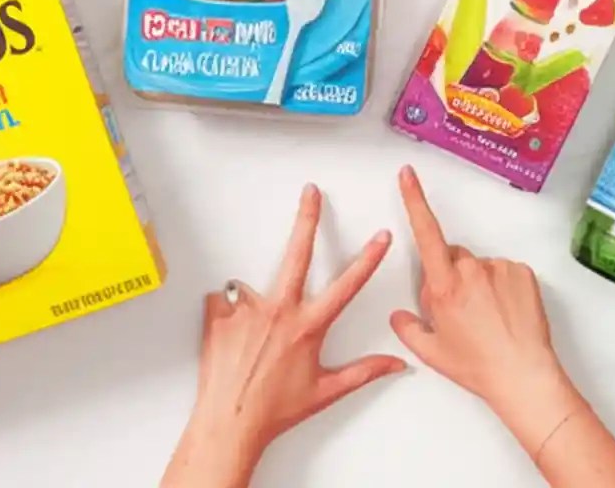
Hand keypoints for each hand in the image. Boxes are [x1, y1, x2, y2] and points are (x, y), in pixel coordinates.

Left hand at [161, 184, 405, 487]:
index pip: (347, 285)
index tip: (381, 236)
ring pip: (255, 286)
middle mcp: (279, 311)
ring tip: (250, 339)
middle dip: (308, 220)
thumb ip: (364, 372)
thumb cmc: (276, 410)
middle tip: (311, 193)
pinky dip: (228, 314)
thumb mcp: (325, 391)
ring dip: (256, 302)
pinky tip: (231, 338)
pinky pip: (225, 302)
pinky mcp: (219, 315)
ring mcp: (246, 310)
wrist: (230, 422)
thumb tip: (396, 365)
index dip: (368, 259)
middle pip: (298, 254)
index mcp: (307, 327)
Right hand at [389, 166, 582, 455]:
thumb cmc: (479, 366)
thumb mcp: (431, 352)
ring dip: (478, 283)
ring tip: (487, 317)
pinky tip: (504, 312)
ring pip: (479, 266)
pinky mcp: (523, 272)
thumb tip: (400, 316)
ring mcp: (500, 269)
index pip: (425, 233)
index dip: (414, 200)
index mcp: (444, 286)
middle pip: (452, 256)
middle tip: (460, 309)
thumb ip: (408, 328)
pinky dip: (501, 286)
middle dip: (450, 274)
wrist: (524, 376)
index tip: (408, 175)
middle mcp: (471, 270)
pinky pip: (503, 271)